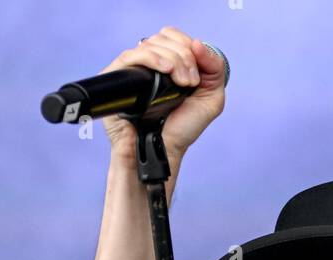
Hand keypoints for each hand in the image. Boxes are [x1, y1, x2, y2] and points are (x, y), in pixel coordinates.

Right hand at [101, 27, 227, 163]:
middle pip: (164, 37)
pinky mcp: (117, 76)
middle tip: (190, 83)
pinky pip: (131, 55)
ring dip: (173, 59)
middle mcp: (150, 62)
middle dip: (184, 56)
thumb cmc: (182, 130)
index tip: (196, 75)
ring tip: (183, 84)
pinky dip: (152, 58)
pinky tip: (166, 70)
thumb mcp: (211, 99)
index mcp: (168, 62)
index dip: (188, 47)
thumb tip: (198, 43)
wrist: (162, 150)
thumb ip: (215, 70)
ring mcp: (133, 69)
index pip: (173, 36)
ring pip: (151, 43)